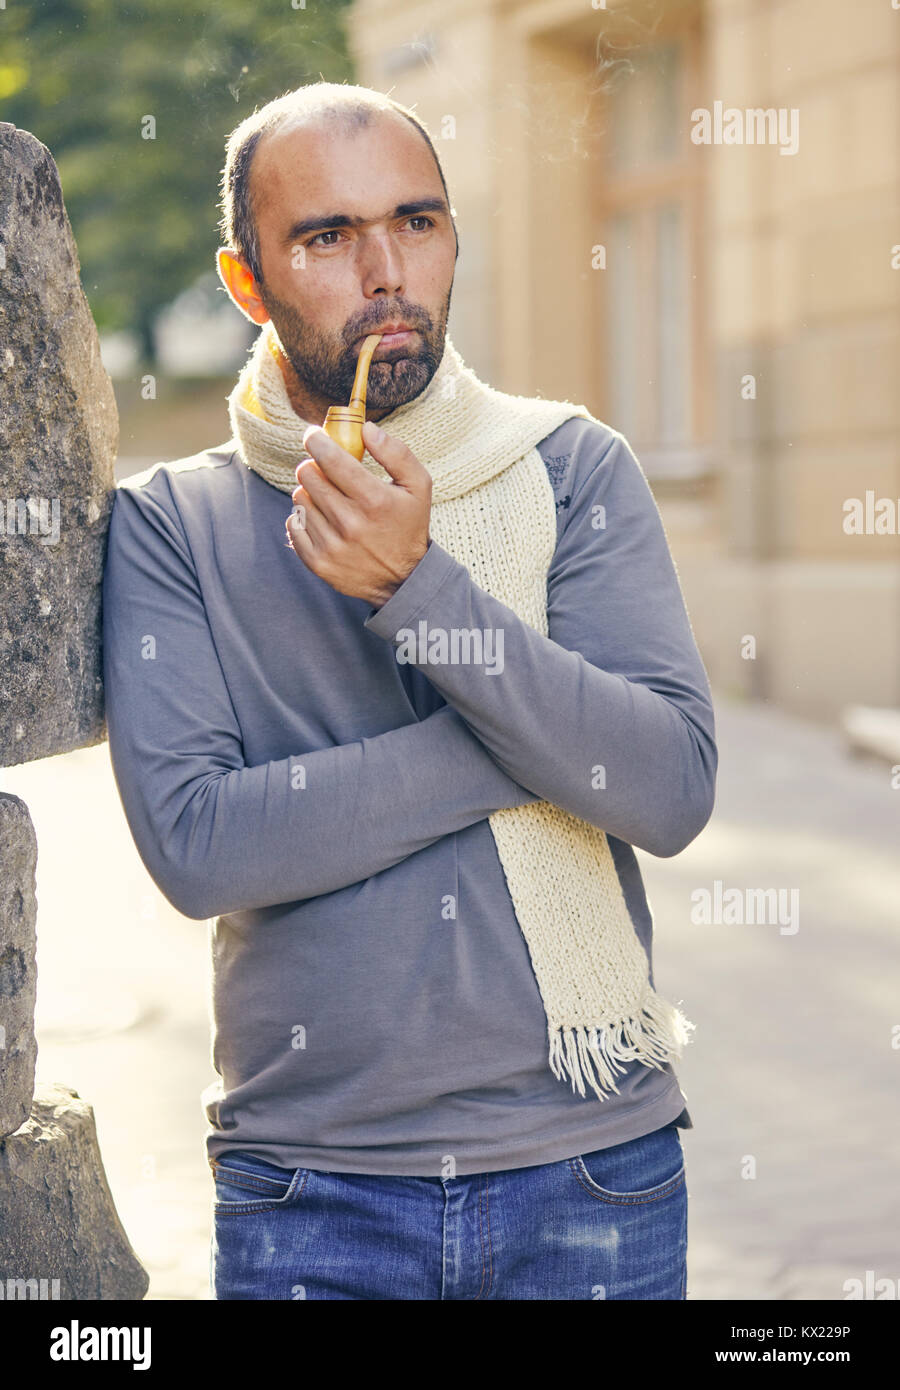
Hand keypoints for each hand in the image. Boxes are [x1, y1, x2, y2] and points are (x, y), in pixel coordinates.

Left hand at [284, 419, 431, 606]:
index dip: (316, 441)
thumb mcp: (418, 487)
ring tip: (329, 500)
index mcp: (374, 500)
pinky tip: (321, 519)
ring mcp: (332, 545)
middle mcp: (350, 523)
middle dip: (314, 467)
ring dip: (310, 493)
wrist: (404, 579)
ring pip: (299, 498)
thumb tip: (366, 429)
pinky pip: (294, 524)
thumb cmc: (409, 526)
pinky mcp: (318, 562)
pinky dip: (303, 517)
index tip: (313, 436)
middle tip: (326, 472)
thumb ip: (396, 453)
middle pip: (307, 475)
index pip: (331, 459)